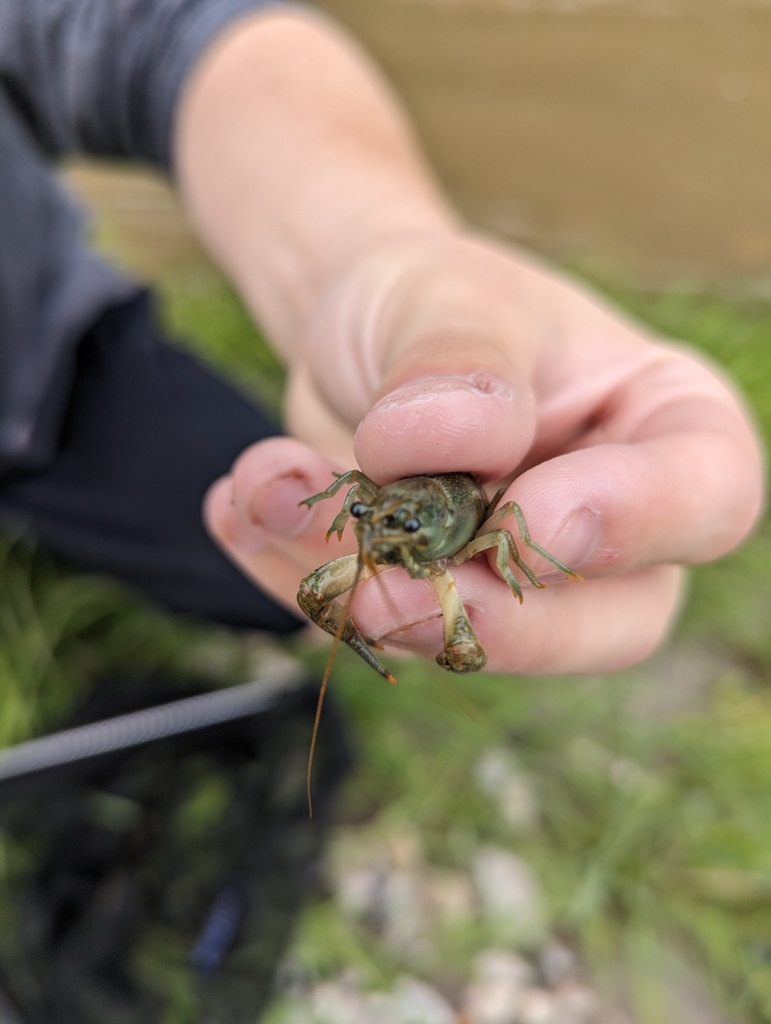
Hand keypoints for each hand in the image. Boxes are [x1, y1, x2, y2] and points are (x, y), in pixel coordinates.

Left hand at [204, 232, 762, 674]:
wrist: (359, 327)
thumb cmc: (433, 294)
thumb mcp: (446, 294)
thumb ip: (459, 360)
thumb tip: (443, 446)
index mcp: (667, 428)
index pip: (705, 498)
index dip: (630, 524)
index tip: (528, 512)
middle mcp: (616, 523)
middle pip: (606, 622)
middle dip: (483, 616)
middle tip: (375, 589)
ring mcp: (529, 582)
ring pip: (479, 642)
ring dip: (359, 590)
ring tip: (261, 491)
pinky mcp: (440, 604)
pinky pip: (383, 629)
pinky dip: (302, 582)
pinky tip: (240, 511)